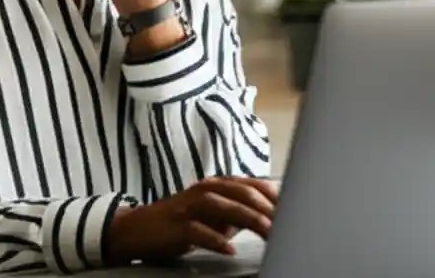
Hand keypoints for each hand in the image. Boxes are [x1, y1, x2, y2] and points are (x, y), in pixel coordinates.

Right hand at [105, 177, 277, 264]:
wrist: (138, 229)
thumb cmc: (183, 222)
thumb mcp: (216, 215)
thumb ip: (241, 213)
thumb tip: (272, 218)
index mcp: (219, 185)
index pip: (254, 185)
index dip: (275, 197)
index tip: (296, 208)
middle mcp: (206, 189)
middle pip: (243, 193)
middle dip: (268, 209)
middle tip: (287, 223)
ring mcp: (190, 206)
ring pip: (225, 207)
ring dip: (250, 220)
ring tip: (268, 233)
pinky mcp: (177, 225)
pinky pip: (199, 232)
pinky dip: (216, 240)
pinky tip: (230, 250)